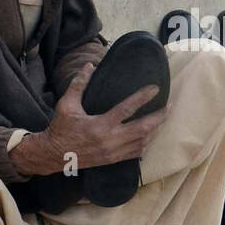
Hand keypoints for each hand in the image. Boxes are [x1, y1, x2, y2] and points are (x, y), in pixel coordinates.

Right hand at [16, 63, 165, 175]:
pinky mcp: (113, 159)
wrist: (54, 155)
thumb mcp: (67, 104)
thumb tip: (90, 65)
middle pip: (143, 128)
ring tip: (164, 118)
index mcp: (100, 125)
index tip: (155, 88)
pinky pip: (136, 152)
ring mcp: (113, 152)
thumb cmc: (61, 128)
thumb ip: (79, 84)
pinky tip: (151, 134)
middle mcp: (110, 140)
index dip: (142, 97)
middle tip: (170, 106)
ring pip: (143, 141)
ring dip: (155, 129)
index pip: (127, 109)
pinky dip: (146, 143)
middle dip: (159, 117)